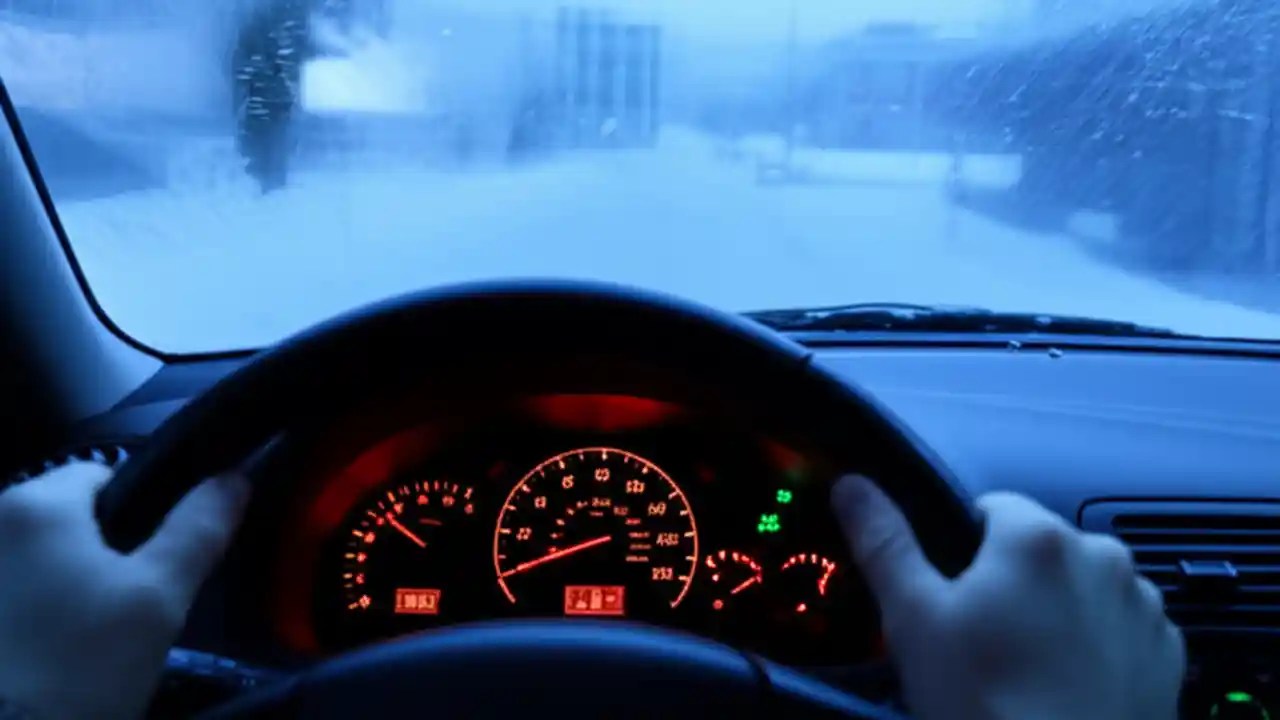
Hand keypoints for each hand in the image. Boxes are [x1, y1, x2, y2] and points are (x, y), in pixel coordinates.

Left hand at [0, 463, 247, 719]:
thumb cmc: (87, 658)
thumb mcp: (159, 596)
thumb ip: (197, 531)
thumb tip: (233, 479)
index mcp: (34, 504)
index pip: (97, 474)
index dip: (135, 512)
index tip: (147, 565)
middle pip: (61, 516)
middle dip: (91, 549)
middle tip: (118, 605)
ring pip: (31, 557)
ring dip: (53, 579)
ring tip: (78, 634)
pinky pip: (11, 590)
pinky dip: (26, 609)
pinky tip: (40, 649)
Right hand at [833, 476, 1183, 719]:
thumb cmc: (988, 707)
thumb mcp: (914, 620)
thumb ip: (884, 542)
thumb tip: (853, 487)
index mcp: (1036, 537)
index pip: (990, 507)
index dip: (962, 553)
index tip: (954, 600)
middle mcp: (1102, 557)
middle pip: (1038, 548)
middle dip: (1010, 582)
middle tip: (981, 642)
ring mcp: (1142, 606)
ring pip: (1080, 587)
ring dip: (1056, 610)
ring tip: (1025, 669)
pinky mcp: (1167, 652)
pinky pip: (1119, 627)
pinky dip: (1095, 644)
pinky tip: (1065, 684)